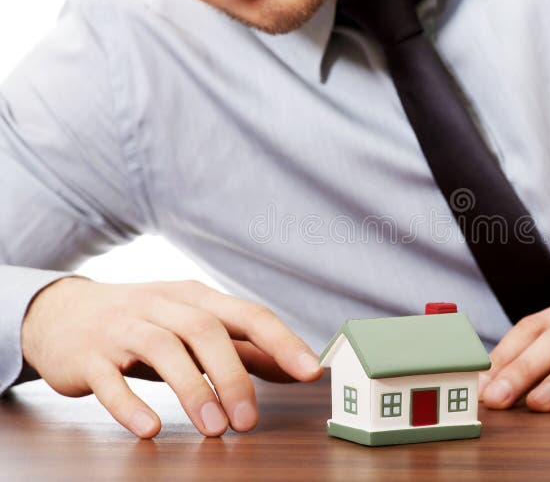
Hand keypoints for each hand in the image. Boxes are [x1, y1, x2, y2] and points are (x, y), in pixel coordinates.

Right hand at [20, 277, 321, 437]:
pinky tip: (151, 429)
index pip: (248, 314)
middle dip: (233, 377)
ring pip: (162, 349)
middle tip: (248, 422)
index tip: (311, 372)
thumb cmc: (144, 322)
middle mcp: (161, 304)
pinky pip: (109, 379)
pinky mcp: (88, 356)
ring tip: (215, 430)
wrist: (61, 313)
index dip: (282, 342)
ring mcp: (122, 327)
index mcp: (195, 297)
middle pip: (206, 330)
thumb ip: (243, 346)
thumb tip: (296, 368)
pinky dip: (131, 404)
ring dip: (192, 391)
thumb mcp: (193, 325)